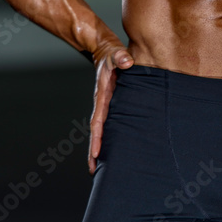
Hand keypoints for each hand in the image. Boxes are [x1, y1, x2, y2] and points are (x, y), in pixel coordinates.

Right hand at [87, 41, 133, 173]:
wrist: (106, 50)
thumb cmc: (111, 54)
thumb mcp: (115, 53)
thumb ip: (120, 57)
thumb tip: (127, 62)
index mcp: (102, 96)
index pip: (98, 121)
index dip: (97, 138)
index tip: (96, 153)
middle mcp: (103, 104)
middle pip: (97, 132)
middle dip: (94, 151)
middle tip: (94, 171)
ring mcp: (108, 105)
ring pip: (103, 130)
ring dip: (101, 148)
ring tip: (102, 168)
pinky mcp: (113, 104)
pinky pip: (111, 123)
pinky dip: (110, 137)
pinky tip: (116, 149)